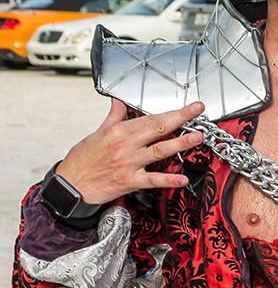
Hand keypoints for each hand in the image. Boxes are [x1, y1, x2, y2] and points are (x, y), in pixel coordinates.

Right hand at [55, 100, 205, 205]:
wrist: (70, 185)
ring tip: (197, 137)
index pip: (150, 118)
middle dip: (181, 118)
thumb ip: (113, 117)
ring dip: (180, 143)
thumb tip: (118, 102)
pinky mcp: (130, 181)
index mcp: (118, 131)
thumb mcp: (96, 133)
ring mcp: (129, 163)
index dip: (172, 112)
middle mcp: (126, 145)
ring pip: (160, 151)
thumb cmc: (82, 160)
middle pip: (158, 129)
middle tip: (198, 111)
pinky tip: (183, 179)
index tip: (189, 106)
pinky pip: (153, 180)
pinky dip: (168, 180)